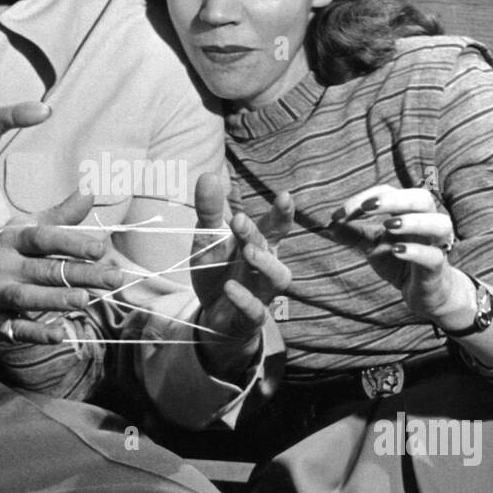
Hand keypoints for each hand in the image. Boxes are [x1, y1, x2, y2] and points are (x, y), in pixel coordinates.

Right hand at [0, 190, 123, 344]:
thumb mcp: (18, 230)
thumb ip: (58, 217)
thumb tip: (91, 192)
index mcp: (10, 240)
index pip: (43, 238)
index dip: (71, 242)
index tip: (100, 248)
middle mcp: (2, 266)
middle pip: (45, 270)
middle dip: (81, 274)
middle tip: (114, 278)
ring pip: (28, 298)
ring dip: (57, 300)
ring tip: (86, 300)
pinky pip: (16, 329)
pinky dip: (38, 333)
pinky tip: (61, 335)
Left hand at [191, 173, 293, 378]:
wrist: (214, 316)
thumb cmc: (218, 270)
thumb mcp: (208, 239)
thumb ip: (210, 211)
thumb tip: (207, 175)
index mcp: (261, 243)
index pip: (276, 226)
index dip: (283, 213)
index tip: (285, 195)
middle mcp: (266, 265)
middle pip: (270, 247)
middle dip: (256, 233)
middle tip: (238, 220)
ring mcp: (262, 292)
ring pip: (277, 278)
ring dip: (264, 264)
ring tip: (247, 252)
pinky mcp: (251, 316)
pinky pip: (255, 309)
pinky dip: (244, 299)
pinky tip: (229, 287)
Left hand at [330, 183, 471, 325]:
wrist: (426, 294)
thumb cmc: (400, 262)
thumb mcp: (373, 245)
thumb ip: (353, 234)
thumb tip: (329, 225)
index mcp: (409, 212)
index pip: (391, 192)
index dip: (365, 198)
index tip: (340, 214)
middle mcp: (426, 224)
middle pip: (421, 198)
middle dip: (394, 199)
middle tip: (368, 207)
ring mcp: (435, 245)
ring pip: (439, 223)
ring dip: (413, 221)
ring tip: (389, 225)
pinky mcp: (437, 269)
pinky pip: (434, 256)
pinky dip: (416, 251)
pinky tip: (397, 250)